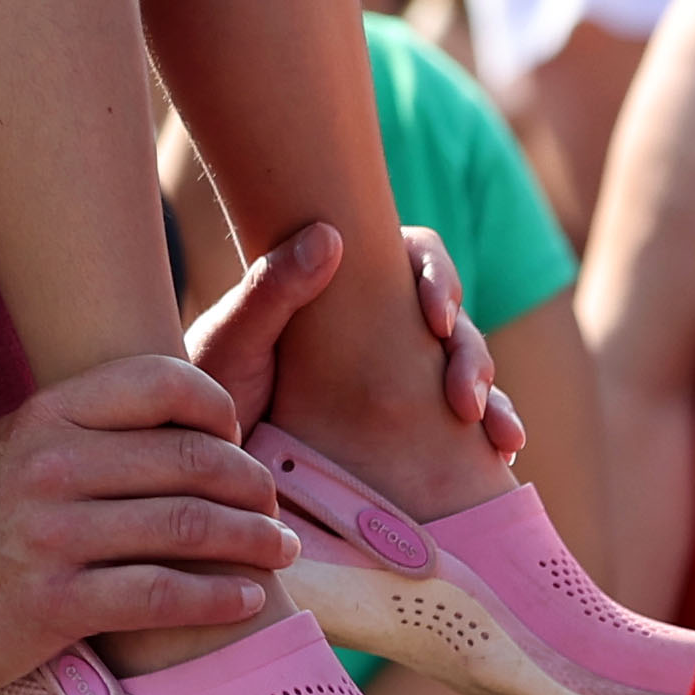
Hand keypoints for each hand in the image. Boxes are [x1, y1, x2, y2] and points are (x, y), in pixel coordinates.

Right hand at [0, 358, 291, 694]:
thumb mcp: (11, 448)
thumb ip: (79, 427)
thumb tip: (170, 413)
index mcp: (43, 416)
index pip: (155, 382)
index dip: (215, 404)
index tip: (238, 434)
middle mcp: (49, 465)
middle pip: (186, 459)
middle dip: (250, 483)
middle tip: (274, 505)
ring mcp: (50, 535)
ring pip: (184, 526)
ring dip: (250, 540)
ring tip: (281, 550)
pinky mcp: (54, 603)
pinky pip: (160, 595)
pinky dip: (217, 597)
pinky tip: (246, 599)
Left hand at [189, 221, 525, 475]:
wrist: (192, 458)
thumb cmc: (204, 385)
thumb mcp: (231, 338)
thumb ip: (271, 289)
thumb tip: (329, 234)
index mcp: (346, 290)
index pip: (414, 257)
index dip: (437, 277)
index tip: (435, 317)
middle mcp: (379, 331)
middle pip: (453, 322)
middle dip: (472, 355)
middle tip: (464, 399)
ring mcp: (397, 383)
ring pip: (466, 376)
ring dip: (493, 401)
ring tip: (501, 438)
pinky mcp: (404, 437)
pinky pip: (459, 434)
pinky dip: (485, 441)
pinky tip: (498, 460)